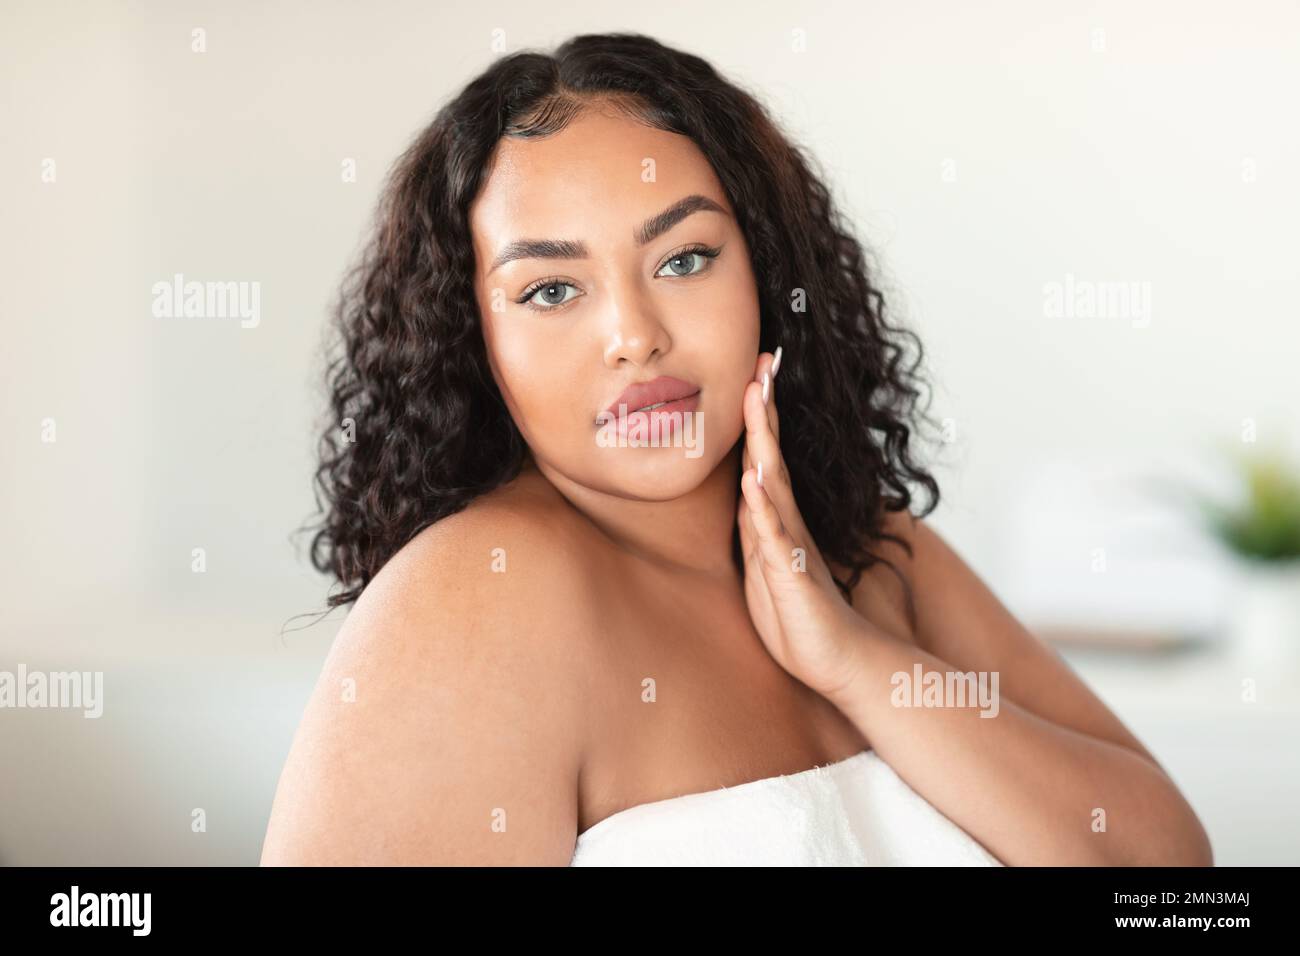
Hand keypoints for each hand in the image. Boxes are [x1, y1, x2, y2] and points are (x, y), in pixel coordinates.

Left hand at [737, 348, 870, 699]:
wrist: (840, 661)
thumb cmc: (800, 619)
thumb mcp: (766, 570)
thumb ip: (758, 533)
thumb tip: (747, 497)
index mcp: (778, 522)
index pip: (766, 460)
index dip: (761, 419)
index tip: (757, 376)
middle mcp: (787, 524)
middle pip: (772, 457)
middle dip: (765, 410)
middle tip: (762, 364)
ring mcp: (791, 546)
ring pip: (773, 484)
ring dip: (763, 441)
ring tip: (757, 400)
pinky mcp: (791, 575)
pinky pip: (774, 536)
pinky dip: (763, 507)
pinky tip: (753, 481)